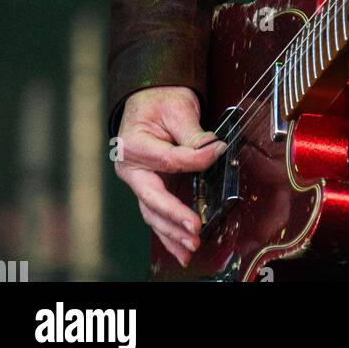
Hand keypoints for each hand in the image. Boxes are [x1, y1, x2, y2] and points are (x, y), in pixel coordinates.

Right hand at [112, 85, 226, 267]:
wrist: (149, 99)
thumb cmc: (160, 101)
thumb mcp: (177, 109)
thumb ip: (193, 134)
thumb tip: (214, 150)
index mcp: (133, 145)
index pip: (168, 160)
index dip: (196, 159)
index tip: (218, 151)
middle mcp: (131, 168)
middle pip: (152, 198)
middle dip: (174, 217)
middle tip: (195, 228)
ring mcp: (138, 181)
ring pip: (153, 213)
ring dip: (172, 233)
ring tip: (190, 247)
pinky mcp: (149, 188)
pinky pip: (157, 214)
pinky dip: (169, 232)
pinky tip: (181, 248)